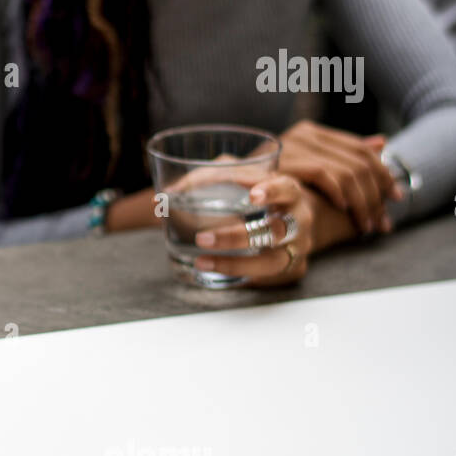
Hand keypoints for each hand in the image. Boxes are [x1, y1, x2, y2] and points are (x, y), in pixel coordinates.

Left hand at [191, 174, 315, 286]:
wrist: (292, 216)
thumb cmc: (256, 191)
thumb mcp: (235, 176)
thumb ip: (201, 180)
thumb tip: (158, 200)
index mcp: (289, 192)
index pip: (286, 189)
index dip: (272, 191)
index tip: (252, 196)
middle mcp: (298, 221)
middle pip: (276, 230)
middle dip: (237, 237)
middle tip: (201, 238)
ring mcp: (296, 247)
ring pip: (272, 262)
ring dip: (236, 264)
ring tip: (201, 262)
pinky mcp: (290, 269)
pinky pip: (268, 279)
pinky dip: (241, 278)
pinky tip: (216, 276)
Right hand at [276, 121, 400, 234]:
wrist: (219, 188)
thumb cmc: (265, 187)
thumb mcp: (307, 172)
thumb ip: (342, 157)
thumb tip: (382, 143)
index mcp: (313, 133)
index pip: (364, 149)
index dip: (385, 174)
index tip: (395, 199)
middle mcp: (305, 134)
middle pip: (361, 161)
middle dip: (377, 195)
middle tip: (381, 222)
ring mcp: (293, 146)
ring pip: (348, 170)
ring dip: (363, 202)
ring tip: (365, 225)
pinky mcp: (283, 162)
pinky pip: (324, 173)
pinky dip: (339, 192)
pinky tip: (344, 209)